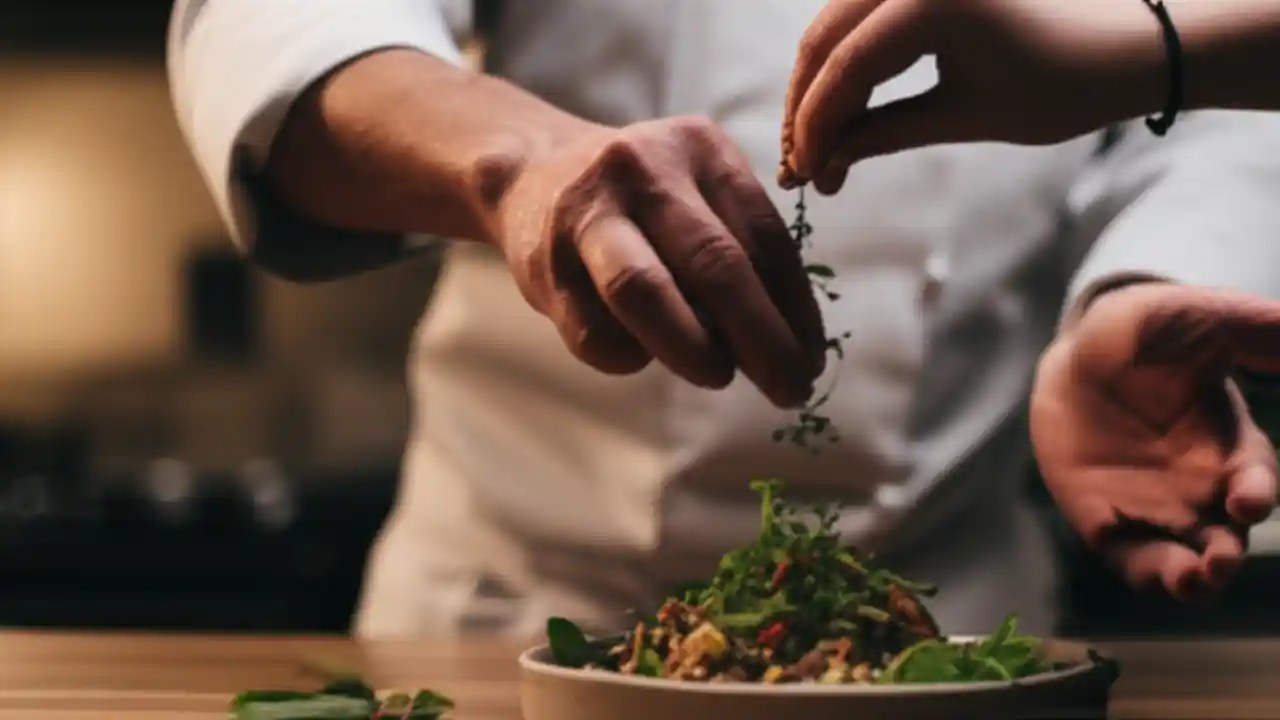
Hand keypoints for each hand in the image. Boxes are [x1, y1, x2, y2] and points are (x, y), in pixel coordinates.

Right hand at [494, 116, 826, 407]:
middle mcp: (642, 169)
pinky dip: (630, 356)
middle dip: (762, 338)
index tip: (811, 359)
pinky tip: (643, 352)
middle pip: (714, 263)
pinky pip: (594, 332)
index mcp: (699, 148)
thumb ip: (741, 248)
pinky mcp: (543, 265)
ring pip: (643, 292)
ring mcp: (586, 214)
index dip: (796, 308)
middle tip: (789, 390)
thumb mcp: (697, 191)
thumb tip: (790, 346)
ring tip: (719, 376)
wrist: (530, 172)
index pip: (764, 237)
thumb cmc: (641, 199)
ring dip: (692, 349)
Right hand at [780, 0, 1168, 192]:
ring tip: (820, 147)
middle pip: (824, 38)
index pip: (845, 67)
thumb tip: (822, 164)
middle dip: (806, 106)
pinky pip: (863, 20)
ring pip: (835, 27)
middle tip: (801, 167)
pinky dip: (847, 65)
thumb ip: (883, 134)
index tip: (804, 177)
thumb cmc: (1063, 85)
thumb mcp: (965, 117)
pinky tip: (845, 111)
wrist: (1130, 44)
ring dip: (820, 86)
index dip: (815, 126)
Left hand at [1032, 283, 1279, 600]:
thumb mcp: (1208, 319)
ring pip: (1184, 563)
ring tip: (1193, 581)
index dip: (1256, 492)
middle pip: (1226, 539)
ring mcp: (1154, 509)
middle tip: (1220, 561)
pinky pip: (1130, 559)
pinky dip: (1144, 571)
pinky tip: (1151, 574)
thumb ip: (1265, 331)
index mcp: (1232, 447)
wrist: (1080, 348)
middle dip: (1227, 557)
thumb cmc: (1154, 331)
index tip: (1248, 499)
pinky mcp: (1105, 521)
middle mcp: (1201, 488)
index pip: (1255, 479)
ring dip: (1193, 581)